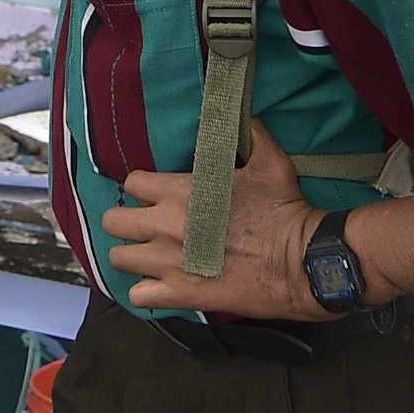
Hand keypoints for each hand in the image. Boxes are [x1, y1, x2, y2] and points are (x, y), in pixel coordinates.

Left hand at [102, 118, 329, 319]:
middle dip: (125, 223)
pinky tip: (161, 286)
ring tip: (150, 258)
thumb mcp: (270, 163)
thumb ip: (253, 135)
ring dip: (133, 257)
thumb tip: (246, 116)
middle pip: (113, 221)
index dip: (141, 189)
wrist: (301, 262)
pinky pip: (138, 296)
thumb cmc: (283, 210)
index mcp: (181, 191)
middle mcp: (165, 225)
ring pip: (119, 259)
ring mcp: (168, 263)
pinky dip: (146, 292)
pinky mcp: (180, 295)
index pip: (132, 183)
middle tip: (146, 228)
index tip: (154, 196)